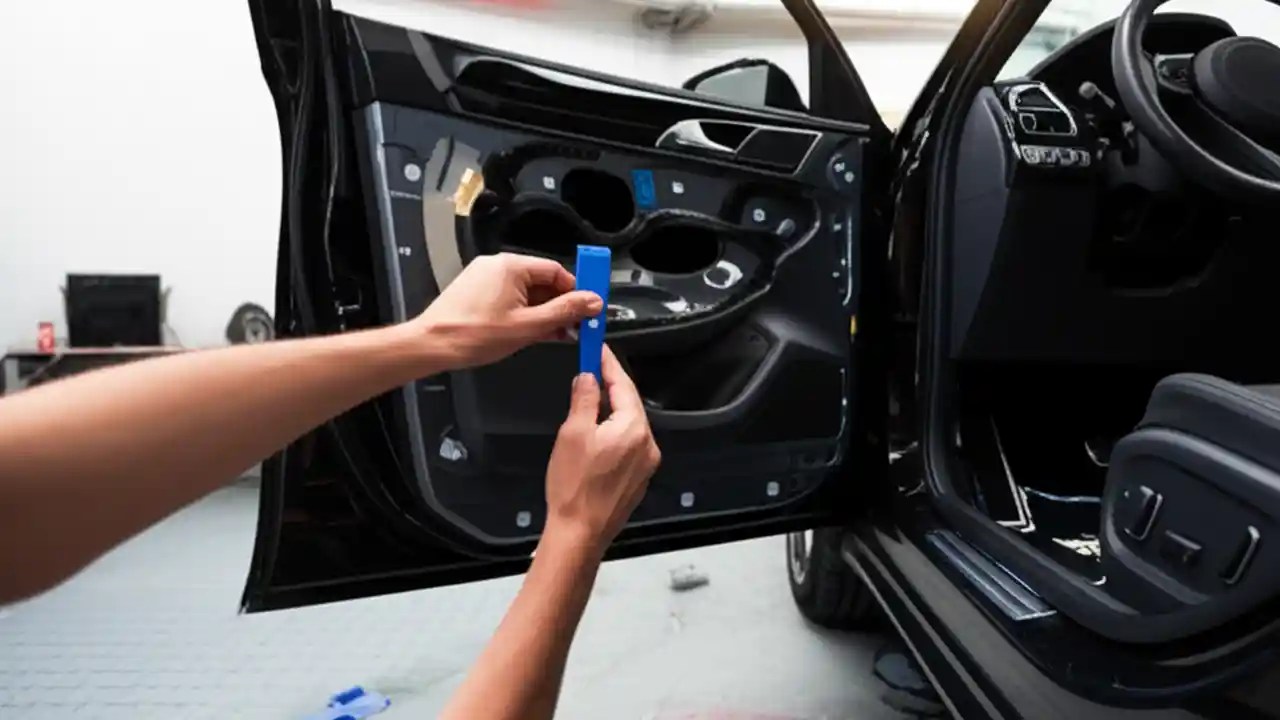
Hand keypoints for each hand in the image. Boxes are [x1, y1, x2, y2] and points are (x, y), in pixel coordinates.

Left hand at [415, 253, 602, 369]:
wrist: (432, 345)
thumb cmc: (472, 335)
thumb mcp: (528, 326)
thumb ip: (564, 312)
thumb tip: (592, 302)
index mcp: (511, 266)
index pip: (556, 271)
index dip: (576, 290)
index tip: (589, 306)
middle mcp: (497, 266)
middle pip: (542, 282)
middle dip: (560, 305)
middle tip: (576, 326)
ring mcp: (485, 278)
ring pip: (526, 292)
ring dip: (543, 312)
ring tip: (555, 334)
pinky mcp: (477, 292)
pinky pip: (510, 298)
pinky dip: (524, 313)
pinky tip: (533, 332)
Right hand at [544, 345, 659, 552]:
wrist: (579, 534)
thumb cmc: (574, 488)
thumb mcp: (572, 434)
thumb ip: (583, 399)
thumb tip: (587, 377)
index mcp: (634, 429)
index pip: (622, 385)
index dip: (607, 363)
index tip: (597, 348)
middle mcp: (647, 444)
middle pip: (628, 404)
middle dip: (608, 386)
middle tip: (589, 368)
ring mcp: (646, 463)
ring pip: (628, 424)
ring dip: (610, 410)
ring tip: (587, 400)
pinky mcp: (638, 478)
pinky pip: (628, 444)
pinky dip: (613, 432)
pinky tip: (595, 433)